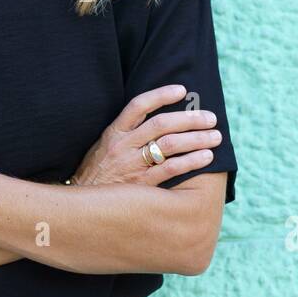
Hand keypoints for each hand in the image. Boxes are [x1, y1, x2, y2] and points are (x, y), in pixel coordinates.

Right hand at [70, 84, 220, 187]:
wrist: (82, 206)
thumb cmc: (97, 174)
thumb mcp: (103, 147)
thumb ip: (126, 133)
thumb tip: (157, 118)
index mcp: (114, 133)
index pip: (138, 106)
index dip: (161, 95)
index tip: (182, 90)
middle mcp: (123, 146)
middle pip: (161, 124)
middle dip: (190, 119)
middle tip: (211, 118)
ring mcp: (132, 165)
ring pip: (169, 145)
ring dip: (196, 139)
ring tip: (215, 137)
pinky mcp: (140, 186)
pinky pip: (170, 170)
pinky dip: (191, 162)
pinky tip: (206, 157)